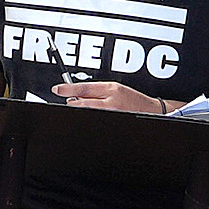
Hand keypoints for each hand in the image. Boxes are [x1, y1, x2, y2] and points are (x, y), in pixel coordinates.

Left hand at [53, 82, 167, 112]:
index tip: (57, 89)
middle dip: (73, 102)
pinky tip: (90, 114)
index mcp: (111, 88)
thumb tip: (78, 94)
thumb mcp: (117, 89)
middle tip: (70, 101)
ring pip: (86, 110)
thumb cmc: (133, 100)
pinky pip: (94, 118)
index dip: (68, 88)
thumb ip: (98, 91)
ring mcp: (112, 112)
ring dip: (80, 108)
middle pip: (82, 102)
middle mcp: (111, 101)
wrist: (152, 111)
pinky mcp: (113, 120)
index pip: (84, 87)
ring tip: (82, 107)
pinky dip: (88, 115)